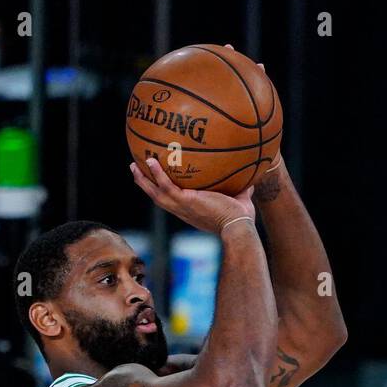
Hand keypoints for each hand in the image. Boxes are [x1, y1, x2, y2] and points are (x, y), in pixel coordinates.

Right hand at [130, 156, 254, 233]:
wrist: (238, 226)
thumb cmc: (241, 219)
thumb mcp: (240, 200)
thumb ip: (243, 189)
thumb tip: (252, 178)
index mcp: (190, 211)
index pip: (172, 201)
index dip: (162, 192)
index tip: (157, 183)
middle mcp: (182, 211)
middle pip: (157, 197)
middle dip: (145, 185)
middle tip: (136, 171)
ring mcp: (181, 207)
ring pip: (155, 192)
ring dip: (143, 179)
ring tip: (134, 165)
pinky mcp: (185, 201)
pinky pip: (165, 186)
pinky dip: (157, 174)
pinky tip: (151, 160)